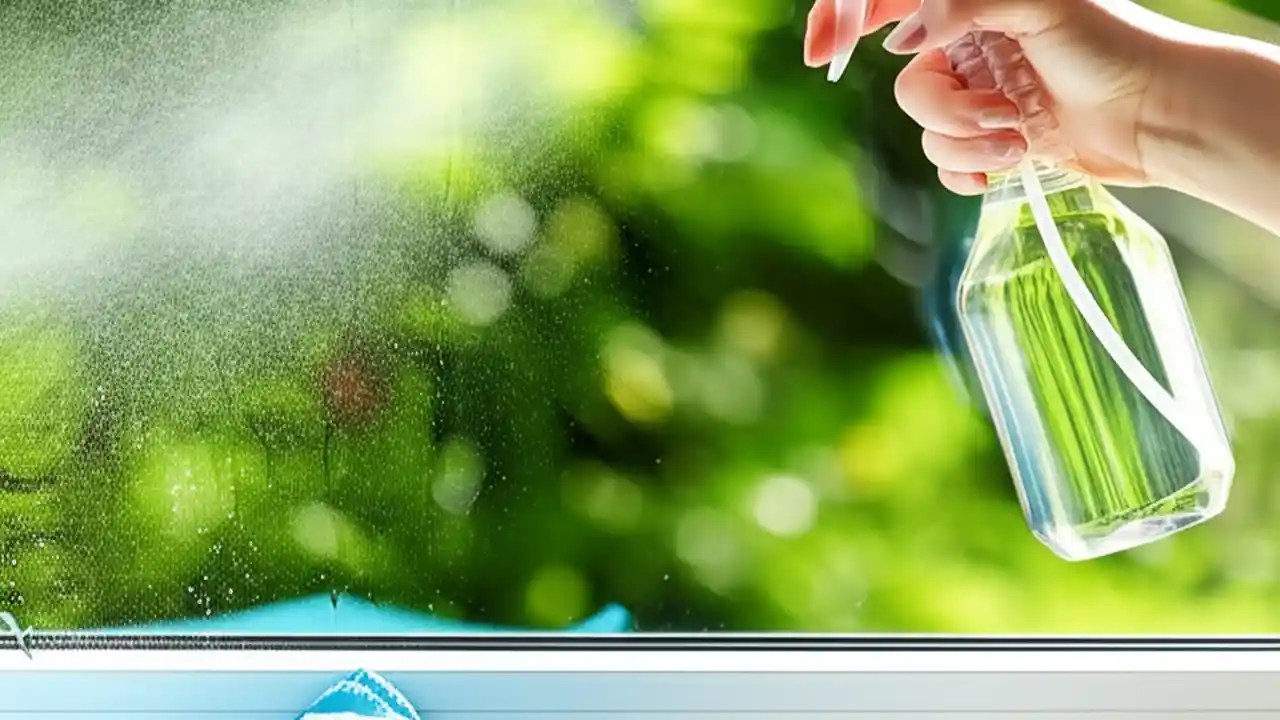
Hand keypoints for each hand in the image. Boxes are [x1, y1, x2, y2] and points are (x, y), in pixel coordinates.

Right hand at [805, 0, 1169, 194]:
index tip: (826, 56)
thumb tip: (904, 36)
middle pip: (909, 81)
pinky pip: (945, 164)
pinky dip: (968, 173)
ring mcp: (979, 96)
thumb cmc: (1114, 46)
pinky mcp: (990, 142)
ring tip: (1020, 142)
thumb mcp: (1041, 3)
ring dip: (967, 144)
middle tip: (996, 114)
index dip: (844, 19)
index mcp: (972, 2)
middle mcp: (970, 47)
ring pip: (926, 129)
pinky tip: (1007, 168)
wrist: (1158, 115)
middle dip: (947, 109)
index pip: (887, 3)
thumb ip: (964, 3)